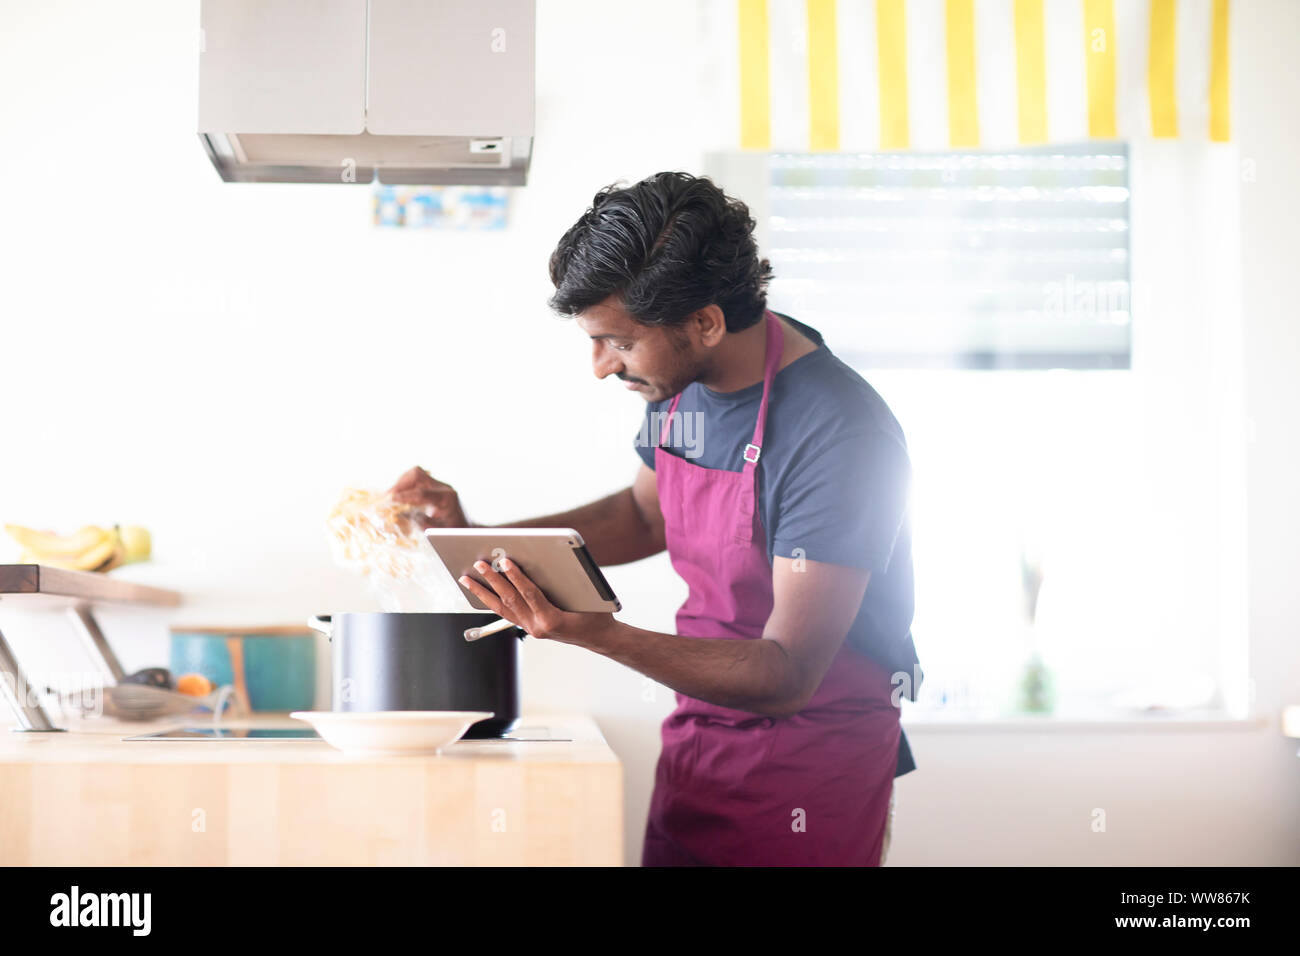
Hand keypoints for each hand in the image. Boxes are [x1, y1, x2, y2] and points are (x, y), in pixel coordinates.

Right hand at [387, 465, 469, 528]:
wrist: (466, 529)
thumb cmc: (453, 533)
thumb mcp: (435, 531)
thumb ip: (418, 521)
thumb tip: (398, 514)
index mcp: (447, 499)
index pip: (422, 493)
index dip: (404, 496)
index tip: (390, 500)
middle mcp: (444, 488)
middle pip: (418, 475)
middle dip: (400, 485)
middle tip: (387, 497)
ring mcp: (440, 485)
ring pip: (416, 474)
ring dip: (401, 483)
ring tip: (391, 496)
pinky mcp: (435, 486)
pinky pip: (417, 479)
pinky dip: (406, 485)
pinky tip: (399, 495)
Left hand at [459, 555, 615, 646]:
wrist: (600, 638)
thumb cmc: (597, 615)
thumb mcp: (588, 596)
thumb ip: (569, 581)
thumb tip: (550, 560)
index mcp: (551, 620)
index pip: (530, 594)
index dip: (517, 577)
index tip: (505, 562)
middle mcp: (537, 627)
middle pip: (510, 600)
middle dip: (493, 580)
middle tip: (480, 564)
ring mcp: (531, 629)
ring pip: (502, 608)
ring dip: (483, 592)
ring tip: (466, 579)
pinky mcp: (529, 627)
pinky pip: (506, 612)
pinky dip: (491, 600)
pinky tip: (479, 591)